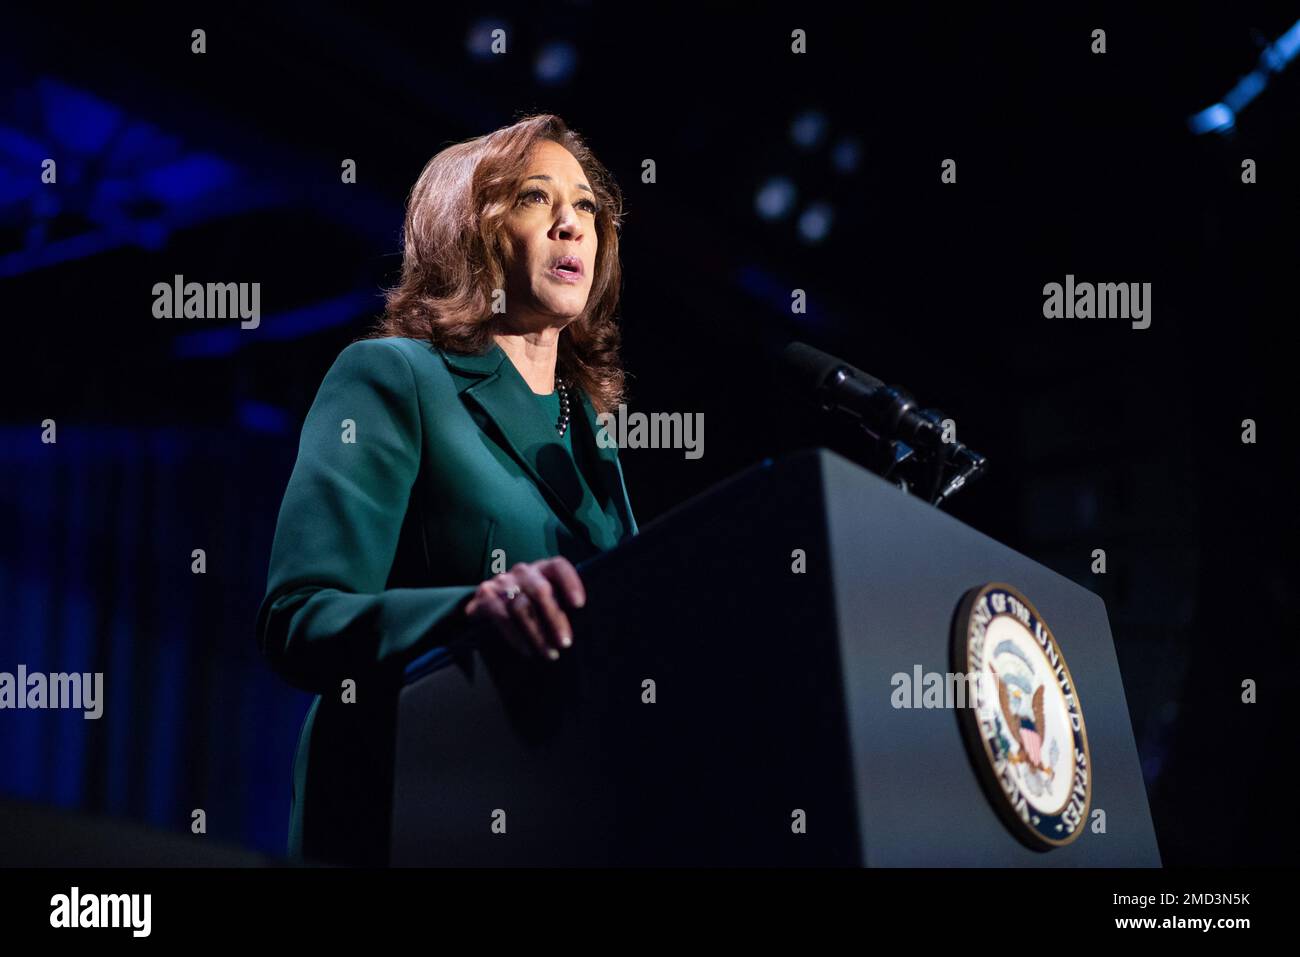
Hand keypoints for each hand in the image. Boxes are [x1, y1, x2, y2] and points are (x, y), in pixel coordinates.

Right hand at [464, 558, 586, 660]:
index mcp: (543, 569)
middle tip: (565, 643)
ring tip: (550, 654)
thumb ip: (562, 606)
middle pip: (541, 591)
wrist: (490, 605)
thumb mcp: (548, 601)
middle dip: (555, 619)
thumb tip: (586, 626)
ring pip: (521, 607)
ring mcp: (503, 582)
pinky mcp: (485, 596)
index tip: (579, 605)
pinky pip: (502, 617)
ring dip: (537, 634)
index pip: (558, 567)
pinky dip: (517, 637)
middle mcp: (523, 571)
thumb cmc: (531, 606)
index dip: (570, 583)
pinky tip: (528, 651)